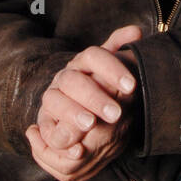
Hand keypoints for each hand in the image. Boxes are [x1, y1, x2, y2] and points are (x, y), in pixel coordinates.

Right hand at [26, 24, 140, 180]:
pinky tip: (76, 149)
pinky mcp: (44, 123)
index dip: (111, 69)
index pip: (94, 57)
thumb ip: (120, 49)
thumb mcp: (111, 70)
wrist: (82, 117)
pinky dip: (56, 138)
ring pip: (54, 101)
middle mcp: (65, 78)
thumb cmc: (100, 88)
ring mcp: (52, 99)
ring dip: (73, 113)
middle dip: (95, 97)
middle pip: (74, 81)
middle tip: (115, 113)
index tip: (131, 86)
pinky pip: (46, 130)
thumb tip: (136, 31)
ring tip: (90, 124)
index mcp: (82, 63)